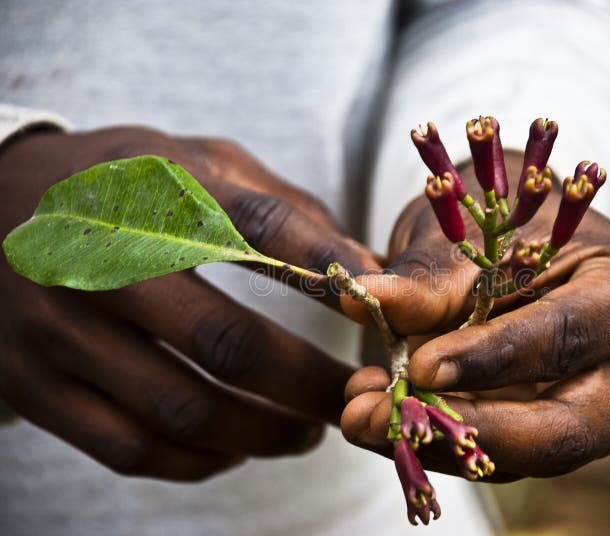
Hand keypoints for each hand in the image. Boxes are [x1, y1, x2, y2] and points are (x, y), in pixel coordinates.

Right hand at [0, 126, 380, 480]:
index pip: (256, 226)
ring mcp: (58, 330)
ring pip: (184, 409)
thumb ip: (276, 201)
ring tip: (307, 432)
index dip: (327, 269)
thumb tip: (362, 261)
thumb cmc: (117, 186)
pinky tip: (235, 449)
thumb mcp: (189, 158)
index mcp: (148, 190)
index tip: (382, 307)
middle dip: (309, 383)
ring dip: (264, 434)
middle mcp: (98, 260)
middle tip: (354, 396)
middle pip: (227, 342)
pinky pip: (132, 448)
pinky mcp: (34, 385)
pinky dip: (199, 460)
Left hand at [340, 153, 609, 479]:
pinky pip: (503, 457)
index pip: (570, 337)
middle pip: (565, 427)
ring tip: (358, 412)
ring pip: (526, 455)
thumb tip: (364, 299)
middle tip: (375, 415)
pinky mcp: (561, 433)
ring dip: (434, 442)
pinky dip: (436, 441)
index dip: (494, 359)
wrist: (523, 244)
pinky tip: (377, 417)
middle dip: (464, 429)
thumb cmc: (509, 222)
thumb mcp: (473, 232)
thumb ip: (427, 276)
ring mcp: (606, 412)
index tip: (421, 368)